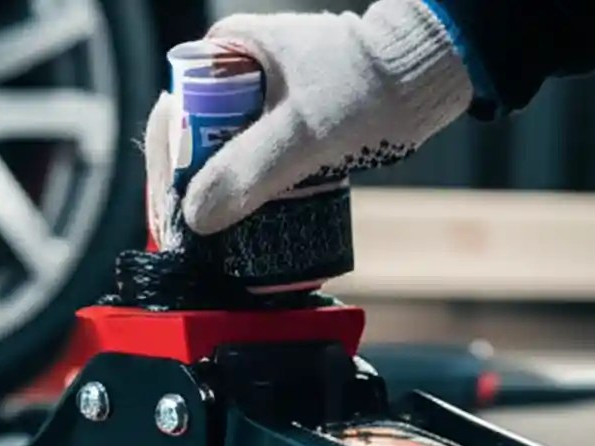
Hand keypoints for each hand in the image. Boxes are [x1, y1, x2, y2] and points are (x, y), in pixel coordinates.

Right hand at [146, 0, 473, 240]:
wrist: (430, 73)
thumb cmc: (369, 86)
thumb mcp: (304, 131)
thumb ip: (249, 171)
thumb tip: (196, 218)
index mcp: (224, 54)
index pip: (171, 120)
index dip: (165, 175)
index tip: (171, 220)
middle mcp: (232, 72)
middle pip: (189, 142)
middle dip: (187, 193)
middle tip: (190, 241)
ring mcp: (258, 97)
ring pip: (218, 154)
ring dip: (215, 197)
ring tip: (214, 241)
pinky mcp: (284, 120)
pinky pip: (250, 159)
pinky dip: (246, 191)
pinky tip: (245, 224)